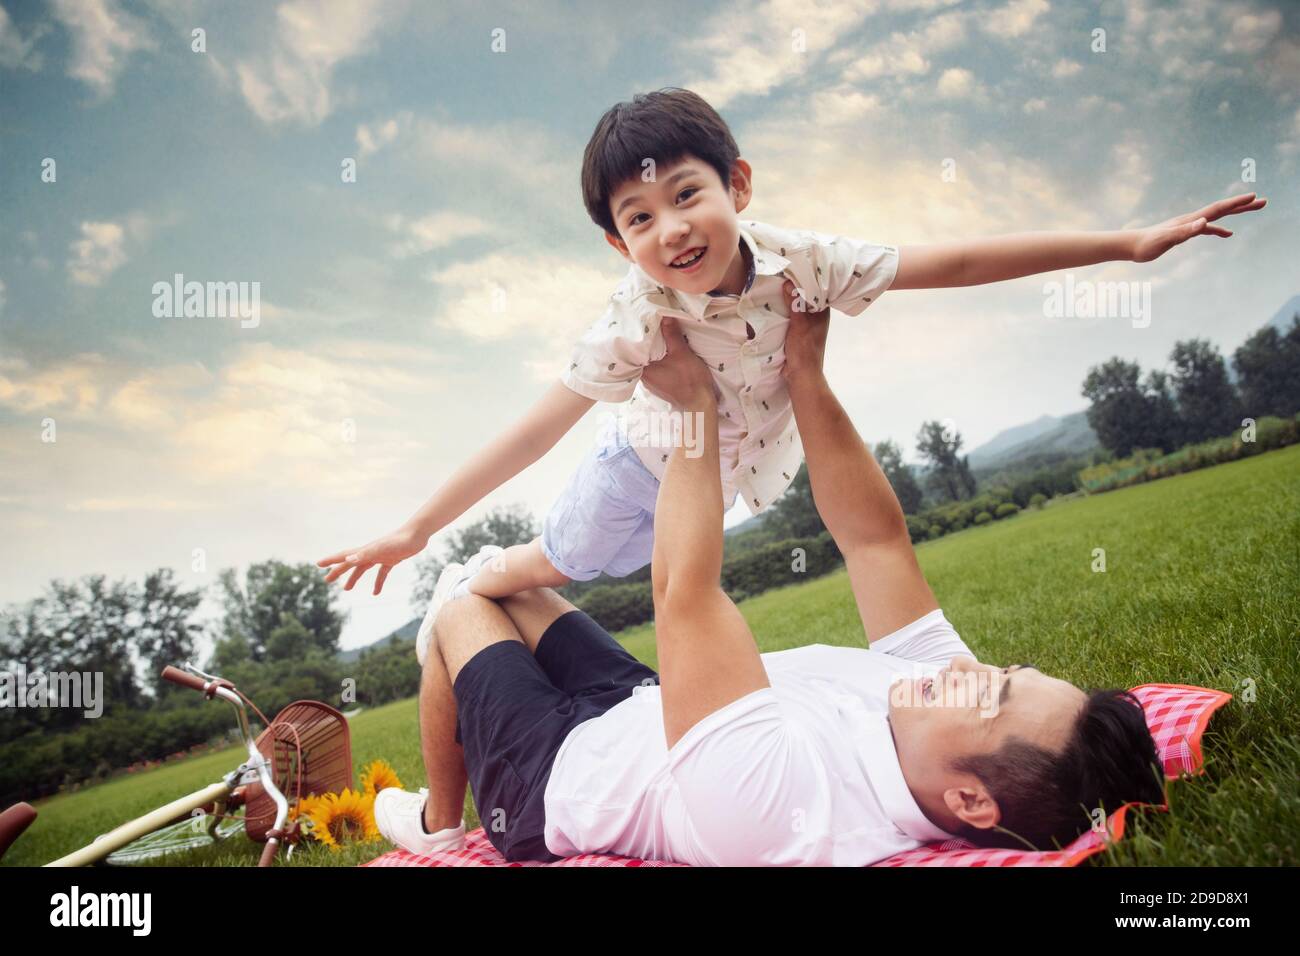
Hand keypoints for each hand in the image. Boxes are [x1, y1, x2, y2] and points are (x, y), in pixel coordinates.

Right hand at [317, 523, 426, 594]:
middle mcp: (370, 553)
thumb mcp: (382, 549)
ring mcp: (381, 556)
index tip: (318, 564)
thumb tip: (348, 561)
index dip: (331, 560)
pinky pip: (381, 573)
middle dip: (338, 571)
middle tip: (326, 580)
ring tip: (346, 589)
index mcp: (365, 551)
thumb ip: (365, 554)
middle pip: (350, 564)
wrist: (417, 535)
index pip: (344, 557)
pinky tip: (376, 592)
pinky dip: (378, 582)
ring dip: (354, 578)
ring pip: (363, 569)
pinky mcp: (392, 559)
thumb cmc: (400, 541)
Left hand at [641, 316, 718, 408]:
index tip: (644, 323)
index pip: (636, 348)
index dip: (640, 335)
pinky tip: (665, 352)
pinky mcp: (659, 385)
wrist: (700, 403)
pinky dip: (659, 360)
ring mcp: (651, 383)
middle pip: (642, 354)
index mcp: (644, 370)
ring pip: (649, 361)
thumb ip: (672, 335)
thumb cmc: (690, 380)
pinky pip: (655, 368)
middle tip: (652, 326)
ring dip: (655, 350)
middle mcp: (643, 378)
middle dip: (648, 341)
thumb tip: (665, 317)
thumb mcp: (682, 353)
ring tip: (659, 335)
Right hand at [780, 280, 830, 379]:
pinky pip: (789, 315)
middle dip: (793, 286)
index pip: (815, 288)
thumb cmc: (804, 350)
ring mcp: (806, 323)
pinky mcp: (796, 330)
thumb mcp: (799, 324)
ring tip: (773, 283)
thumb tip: (788, 282)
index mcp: (822, 311)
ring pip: (795, 305)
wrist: (801, 374)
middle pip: (804, 295)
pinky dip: (782, 309)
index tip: (793, 266)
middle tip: (779, 272)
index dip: (806, 277)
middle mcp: (816, 315)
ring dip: (785, 298)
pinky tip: (771, 302)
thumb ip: (795, 304)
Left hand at [1129, 192, 1265, 262]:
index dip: (1236, 203)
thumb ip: (1185, 231)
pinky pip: (1207, 229)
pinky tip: (1228, 234)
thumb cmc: (1147, 244)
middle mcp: (1191, 219)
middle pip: (1222, 209)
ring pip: (1217, 217)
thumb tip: (1205, 222)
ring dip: (1235, 213)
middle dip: (1243, 205)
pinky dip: (1219, 230)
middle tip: (1264, 201)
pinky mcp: (1183, 233)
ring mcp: (1188, 225)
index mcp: (1190, 220)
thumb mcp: (1166, 239)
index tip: (1254, 197)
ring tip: (1253, 208)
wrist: (1131, 245)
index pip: (1218, 209)